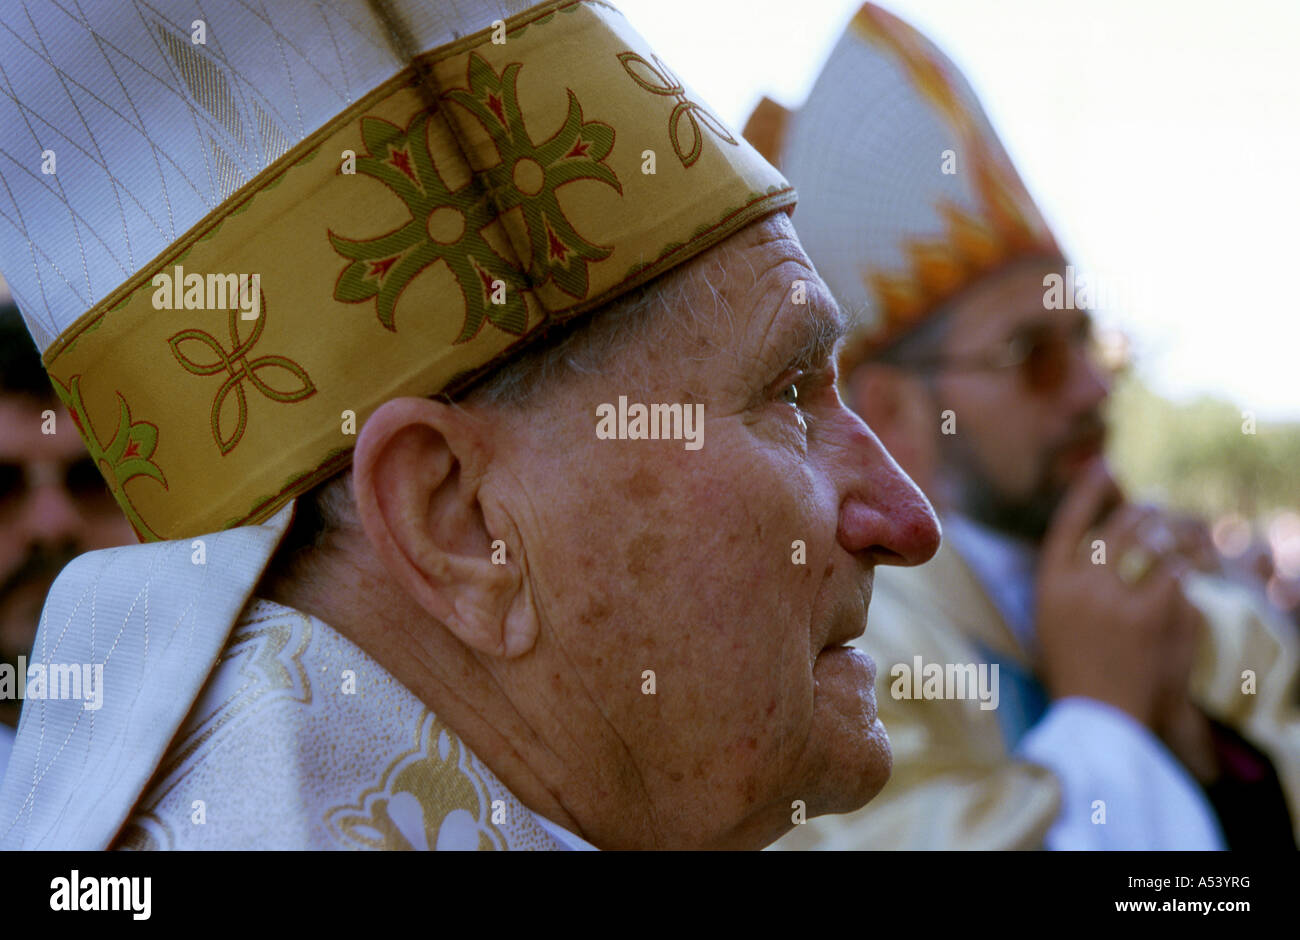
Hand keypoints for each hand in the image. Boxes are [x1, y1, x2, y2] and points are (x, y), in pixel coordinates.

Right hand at [1035, 460, 1195, 729]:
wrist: (1099, 721)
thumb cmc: (1076, 676)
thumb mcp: (1054, 624)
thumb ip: (1070, 585)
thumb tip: (1096, 546)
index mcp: (1049, 587)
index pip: (1068, 523)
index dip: (1087, 492)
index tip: (1104, 467)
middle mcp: (1078, 586)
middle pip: (1116, 528)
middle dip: (1141, 513)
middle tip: (1155, 509)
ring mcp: (1114, 599)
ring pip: (1149, 544)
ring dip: (1167, 536)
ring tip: (1176, 533)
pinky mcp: (1151, 614)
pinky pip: (1176, 575)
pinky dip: (1184, 571)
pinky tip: (1187, 571)